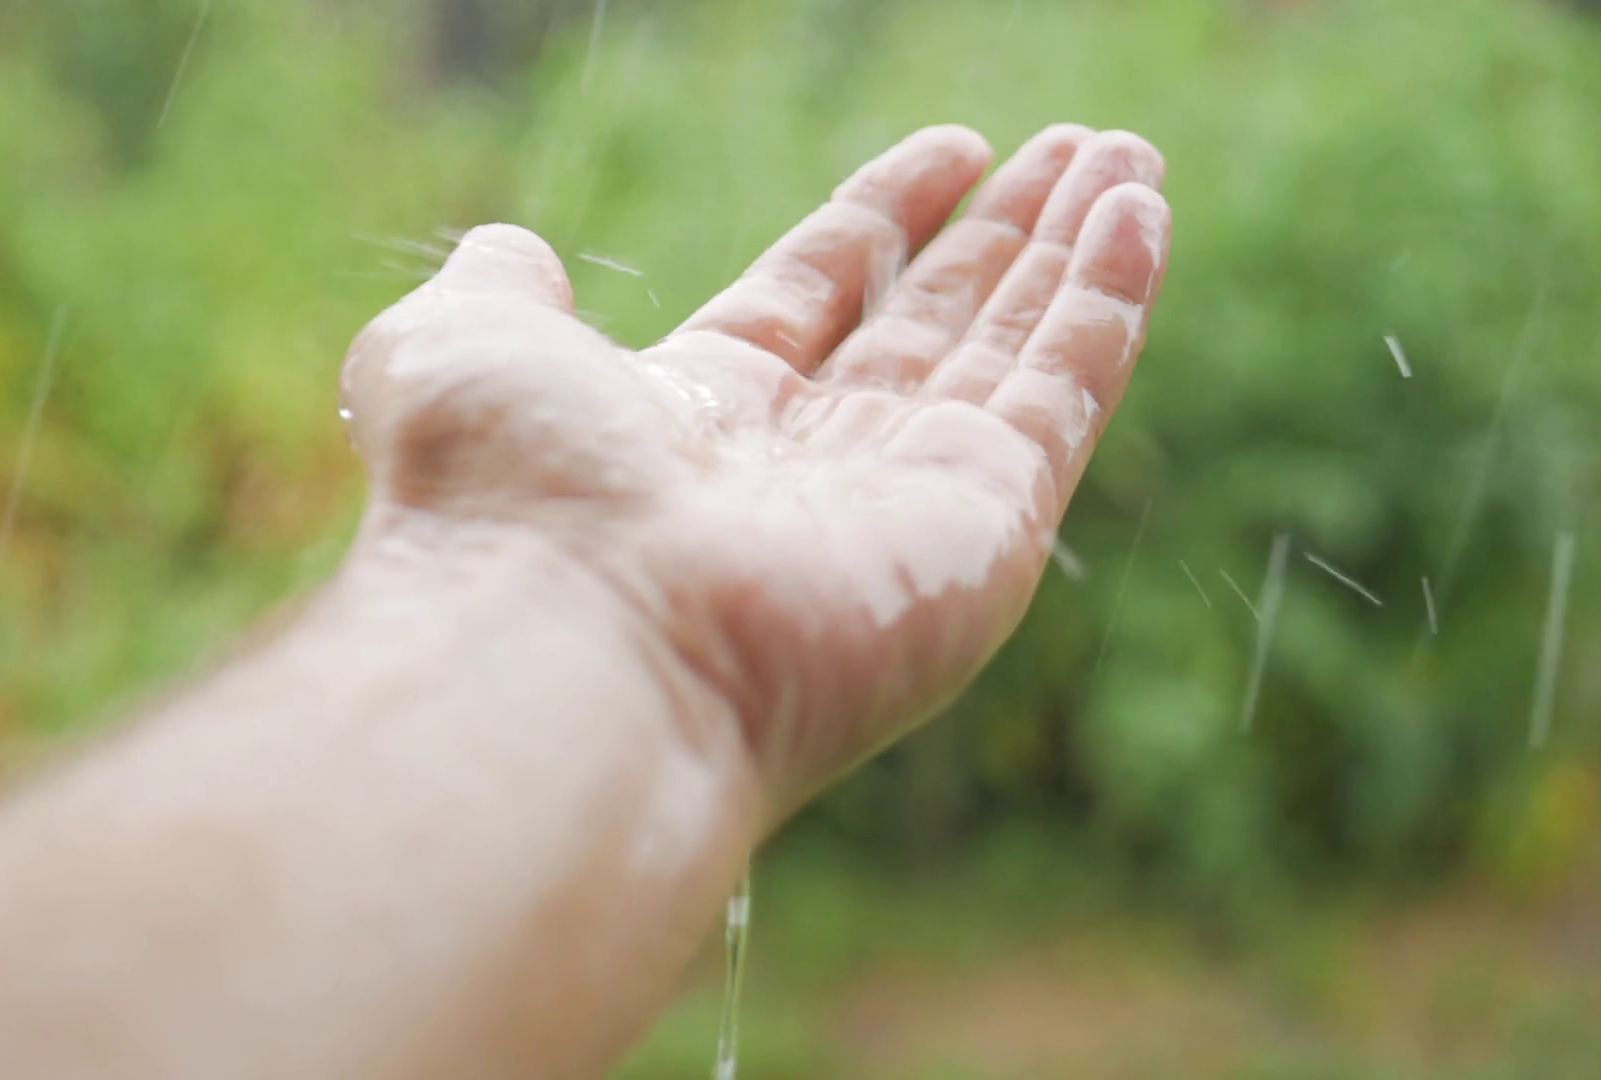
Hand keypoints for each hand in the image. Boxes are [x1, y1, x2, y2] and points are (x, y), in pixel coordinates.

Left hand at [340, 124, 1168, 817]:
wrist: (567, 643)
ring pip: (1013, 356)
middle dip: (1006, 237)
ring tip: (1132, 161)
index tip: (955, 147)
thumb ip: (500, 291)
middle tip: (1081, 152)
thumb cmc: (500, 501)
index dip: (887, 217)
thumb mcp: (458, 350)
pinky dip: (1106, 309)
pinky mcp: (980, 535)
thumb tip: (511, 245)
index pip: (821, 295)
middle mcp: (811, 467)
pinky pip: (1060, 399)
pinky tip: (1142, 218)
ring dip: (1077, 256)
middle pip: (933, 325)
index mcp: (704, 418)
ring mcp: (903, 506)